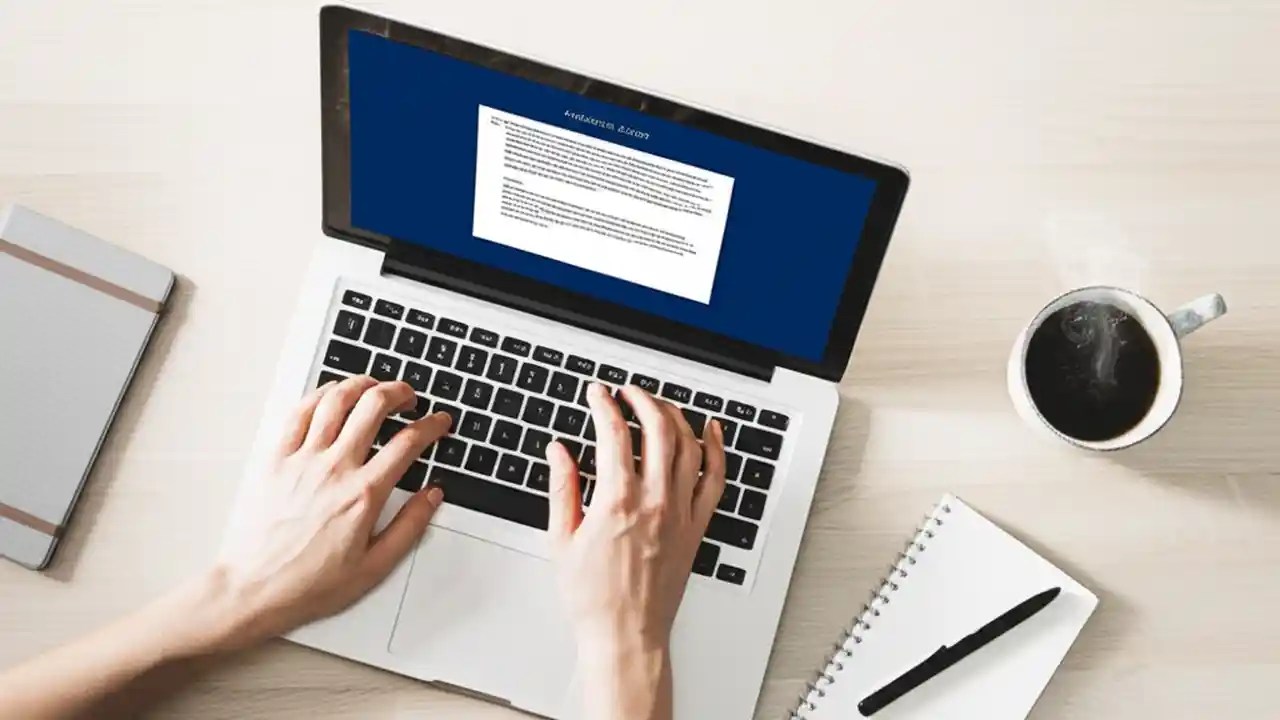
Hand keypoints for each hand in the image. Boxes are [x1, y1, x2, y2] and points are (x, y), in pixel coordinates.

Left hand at [214, 376, 449, 649]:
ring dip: (361, 384)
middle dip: (400, 392)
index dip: (431, 425)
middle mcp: (333, 470)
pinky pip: (299, 413)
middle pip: (373, 406)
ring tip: (375, 385)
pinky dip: (320, 395)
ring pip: (336, 400)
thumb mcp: (374, 566)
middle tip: (409, 397)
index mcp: (363, 495)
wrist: (254, 588)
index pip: (408, 443)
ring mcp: (302, 460)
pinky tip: (332, 395)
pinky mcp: (276, 460)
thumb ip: (410, 526)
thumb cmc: (309, 583)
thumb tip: (432, 496)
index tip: (439, 422)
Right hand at [547, 383, 724, 719]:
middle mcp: (654, 502)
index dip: (604, 404)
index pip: (613, 433)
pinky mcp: (697, 528)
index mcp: (616, 502)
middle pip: (657, 429)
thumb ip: (562, 487)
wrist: (626, 635)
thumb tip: (558, 450)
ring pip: (688, 446)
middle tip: (627, 391)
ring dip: (674, 416)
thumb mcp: (561, 539)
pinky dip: (716, 449)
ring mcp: (680, 513)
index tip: (597, 393)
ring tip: (658, 404)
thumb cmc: (593, 598)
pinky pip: (715, 479)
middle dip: (641, 400)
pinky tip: (711, 430)